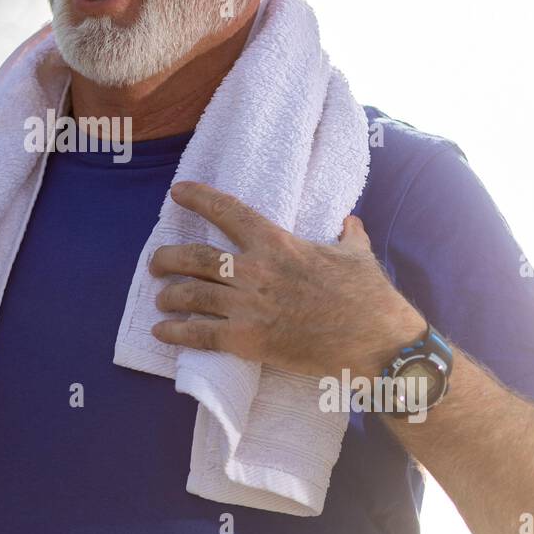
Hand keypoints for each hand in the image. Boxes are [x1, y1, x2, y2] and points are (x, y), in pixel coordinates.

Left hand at [148, 181, 426, 379]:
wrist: (376, 342)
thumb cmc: (369, 296)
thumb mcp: (357, 254)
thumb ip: (347, 235)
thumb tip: (349, 223)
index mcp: (277, 243)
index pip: (228, 212)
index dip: (199, 198)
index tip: (177, 192)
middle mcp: (255, 271)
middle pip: (195, 258)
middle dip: (167, 258)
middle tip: (157, 262)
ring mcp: (248, 306)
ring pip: (190, 295)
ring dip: (168, 296)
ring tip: (160, 298)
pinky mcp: (248, 341)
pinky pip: (200, 335)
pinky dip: (176, 334)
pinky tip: (161, 333)